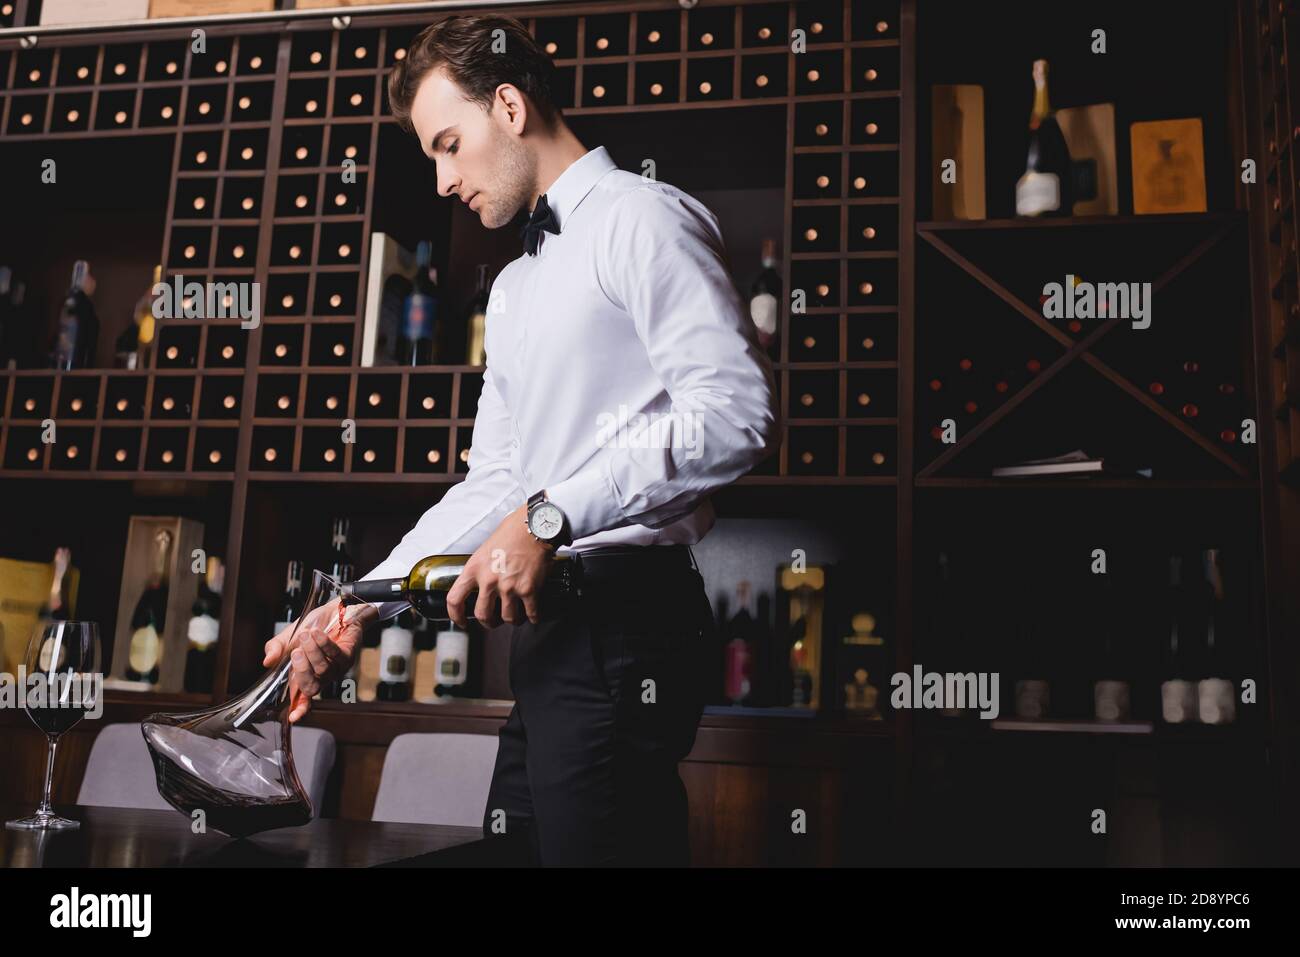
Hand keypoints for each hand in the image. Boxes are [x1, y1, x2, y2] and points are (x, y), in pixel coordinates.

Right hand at [262, 598, 376, 722]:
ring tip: (306, 635)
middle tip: (296, 653)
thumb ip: (276, 649)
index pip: (302, 699)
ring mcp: (336, 668)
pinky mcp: (348, 656)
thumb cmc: (313, 628)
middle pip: (312, 687)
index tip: (292, 717)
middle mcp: (321, 676)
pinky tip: (317, 633)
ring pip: (324, 670)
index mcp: (304, 676)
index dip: (298, 709)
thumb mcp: (288, 637)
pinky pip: (336, 655)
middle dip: (302, 671)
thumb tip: (267, 662)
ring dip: (313, 651)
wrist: (336, 611)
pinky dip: (324, 644)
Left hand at [446, 504, 551, 629]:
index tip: (462, 621)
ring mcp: (509, 586)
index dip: (456, 616)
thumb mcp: (485, 549)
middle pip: (483, 615)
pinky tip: (534, 614)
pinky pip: (530, 613)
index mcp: (474, 568)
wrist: (535, 526)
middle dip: (489, 622)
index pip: (455, 599)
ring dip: (513, 620)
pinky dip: (533, 617)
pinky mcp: (529, 589)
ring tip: (516, 616)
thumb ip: (480, 568)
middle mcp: (489, 580)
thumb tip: (481, 583)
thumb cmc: (512, 532)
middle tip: (494, 621)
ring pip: (508, 618)